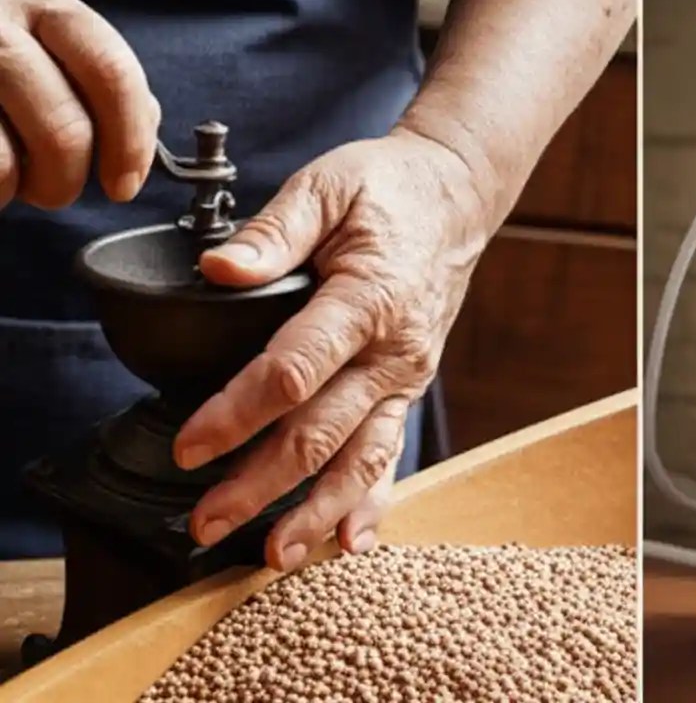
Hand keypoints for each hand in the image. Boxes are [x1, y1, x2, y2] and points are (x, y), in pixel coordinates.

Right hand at [0, 0, 158, 207]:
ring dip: (18, 189)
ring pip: (5, 163)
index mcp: (46, 5)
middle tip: (55, 188)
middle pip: (65, 130)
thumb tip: (138, 139)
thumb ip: (96, 75)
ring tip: (10, 175)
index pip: (113, 74)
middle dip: (67, 181)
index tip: (125, 185)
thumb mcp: (46, 28)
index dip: (129, 143)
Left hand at [173, 129, 492, 570]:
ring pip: (361, 458)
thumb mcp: (327, 187)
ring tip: (274, 555)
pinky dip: (370, 501)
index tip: (191, 447)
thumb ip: (274, 232)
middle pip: (322, 433)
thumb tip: (218, 270)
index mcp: (369, 298)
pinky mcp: (408, 389)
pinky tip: (347, 541)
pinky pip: (390, 452)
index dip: (239, 414)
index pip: (296, 371)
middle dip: (262, 484)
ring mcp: (406, 377)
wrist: (457, 199)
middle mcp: (393, 351)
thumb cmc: (389, 191)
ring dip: (316, 511)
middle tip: (206, 521)